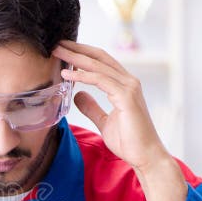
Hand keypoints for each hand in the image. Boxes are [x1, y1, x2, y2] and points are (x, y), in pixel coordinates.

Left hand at [52, 40, 167, 170]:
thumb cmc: (128, 140)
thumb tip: (78, 95)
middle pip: (99, 58)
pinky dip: (82, 75)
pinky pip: (100, 80)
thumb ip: (92, 107)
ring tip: (57, 53)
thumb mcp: (103, 121)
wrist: (145, 156)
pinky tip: (67, 74)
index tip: (63, 50)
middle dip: (76, 50)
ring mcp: (129, 87)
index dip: (82, 54)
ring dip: (76, 58)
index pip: (101, 62)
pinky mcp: (126, 96)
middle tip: (56, 44)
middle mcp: (128, 81)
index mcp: (124, 85)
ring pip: (98, 66)